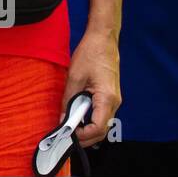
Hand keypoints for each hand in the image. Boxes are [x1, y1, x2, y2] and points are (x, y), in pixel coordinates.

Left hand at [62, 28, 120, 147]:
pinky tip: (78, 116)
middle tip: (67, 135)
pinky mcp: (110, 95)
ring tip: (70, 127)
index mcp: (107, 98)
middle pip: (102, 130)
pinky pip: (102, 113)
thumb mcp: (74, 77)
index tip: (68, 133)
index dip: (83, 135)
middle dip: (86, 137)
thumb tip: (63, 118)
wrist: (103, 39)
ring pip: (103, 123)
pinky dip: (91, 119)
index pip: (98, 128)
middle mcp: (115, 102)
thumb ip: (68, 99)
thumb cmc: (91, 53)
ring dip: (88, 129)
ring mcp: (114, 99)